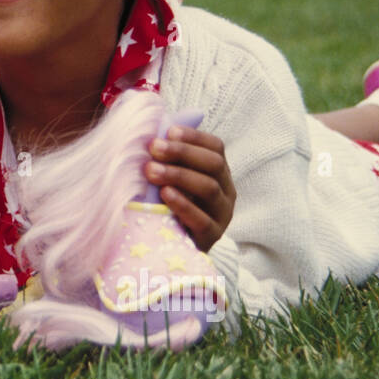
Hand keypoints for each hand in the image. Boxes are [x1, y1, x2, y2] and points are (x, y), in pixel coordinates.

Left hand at [144, 126, 235, 251]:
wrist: (176, 251)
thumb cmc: (168, 206)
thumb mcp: (170, 180)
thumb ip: (166, 158)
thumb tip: (152, 127)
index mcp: (219, 173)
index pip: (215, 147)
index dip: (194, 137)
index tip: (168, 131)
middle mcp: (226, 192)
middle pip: (213, 165)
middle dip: (182, 153)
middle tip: (153, 148)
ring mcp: (222, 215)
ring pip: (209, 189)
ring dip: (179, 175)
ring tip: (151, 170)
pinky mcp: (212, 237)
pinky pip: (202, 220)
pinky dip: (183, 205)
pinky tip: (165, 194)